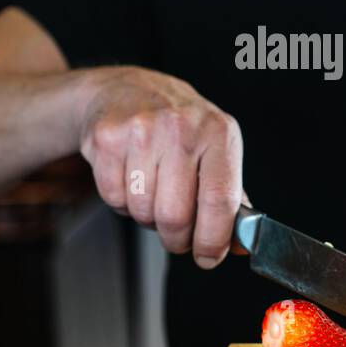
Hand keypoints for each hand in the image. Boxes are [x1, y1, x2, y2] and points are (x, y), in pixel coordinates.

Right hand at [76, 66, 244, 266]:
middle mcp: (181, 127)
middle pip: (175, 215)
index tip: (207, 257)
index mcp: (218, 132)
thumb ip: (229, 198)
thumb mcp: (214, 149)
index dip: (213, 239)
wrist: (126, 89)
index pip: (219, 200)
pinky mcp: (107, 138)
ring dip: (147, 217)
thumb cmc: (178, 127)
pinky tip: (130, 178)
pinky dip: (122, 202)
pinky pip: (113, 198)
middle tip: (176, 233)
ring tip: (152, 193)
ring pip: (142, 210)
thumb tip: (238, 245)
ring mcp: (141, 130)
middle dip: (175, 237)